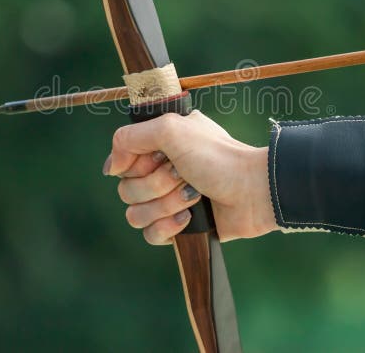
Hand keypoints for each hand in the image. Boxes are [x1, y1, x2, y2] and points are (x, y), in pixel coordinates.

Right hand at [103, 110, 276, 244]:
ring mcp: (168, 199)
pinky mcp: (178, 226)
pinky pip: (149, 234)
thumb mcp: (171, 129)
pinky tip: (190, 217)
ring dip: (165, 205)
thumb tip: (111, 168)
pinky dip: (169, 227)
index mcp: (158, 144)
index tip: (158, 157)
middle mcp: (160, 170)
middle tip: (182, 175)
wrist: (252, 191)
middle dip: (155, 184)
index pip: (122, 160)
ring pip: (135, 214)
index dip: (134, 163)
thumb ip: (130, 138)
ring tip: (192, 195)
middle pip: (126, 188)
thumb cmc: (217, 157)